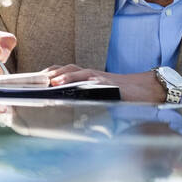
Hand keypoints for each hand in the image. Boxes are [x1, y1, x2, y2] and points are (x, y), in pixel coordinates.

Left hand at [44, 65, 166, 103]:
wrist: (144, 90)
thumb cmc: (121, 95)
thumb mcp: (99, 96)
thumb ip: (85, 99)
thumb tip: (69, 113)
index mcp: (87, 77)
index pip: (65, 70)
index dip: (50, 73)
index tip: (37, 79)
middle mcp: (91, 75)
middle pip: (68, 68)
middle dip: (52, 73)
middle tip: (38, 80)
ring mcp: (100, 77)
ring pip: (78, 72)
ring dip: (64, 76)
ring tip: (51, 82)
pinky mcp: (109, 83)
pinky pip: (94, 80)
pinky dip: (83, 82)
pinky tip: (75, 86)